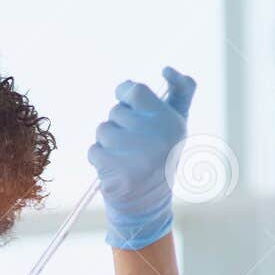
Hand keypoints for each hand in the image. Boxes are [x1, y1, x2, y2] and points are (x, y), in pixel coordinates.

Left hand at [87, 66, 195, 250]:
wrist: (148, 205)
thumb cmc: (161, 157)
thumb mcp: (177, 124)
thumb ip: (181, 93)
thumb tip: (168, 69)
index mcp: (170, 121)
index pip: (135, 91)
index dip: (124, 93)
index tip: (125, 100)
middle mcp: (155, 137)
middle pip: (116, 111)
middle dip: (117, 123)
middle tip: (131, 142)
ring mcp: (135, 155)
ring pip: (103, 130)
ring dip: (106, 141)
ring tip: (122, 155)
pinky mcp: (116, 172)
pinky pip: (94, 150)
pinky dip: (98, 158)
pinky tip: (113, 168)